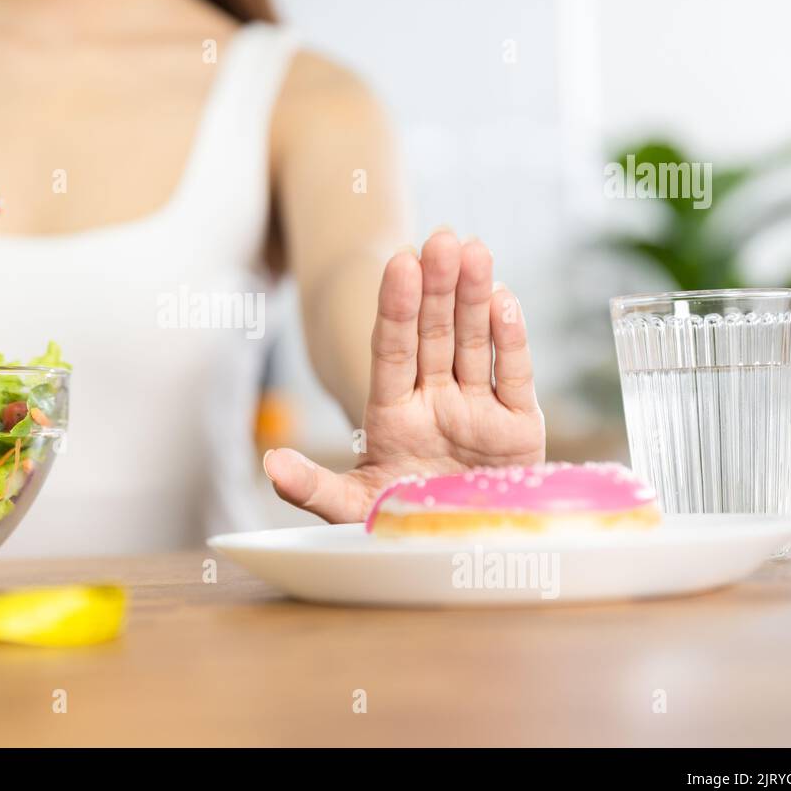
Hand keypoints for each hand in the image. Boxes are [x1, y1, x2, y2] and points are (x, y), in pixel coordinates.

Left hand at [263, 229, 545, 522]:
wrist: (464, 553)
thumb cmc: (403, 526)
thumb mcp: (354, 510)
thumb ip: (314, 488)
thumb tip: (271, 463)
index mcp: (392, 416)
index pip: (392, 351)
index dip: (396, 308)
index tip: (399, 262)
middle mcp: (435, 403)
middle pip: (434, 337)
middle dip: (437, 287)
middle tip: (440, 237)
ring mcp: (478, 411)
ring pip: (473, 345)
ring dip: (474, 298)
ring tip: (474, 248)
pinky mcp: (519, 429)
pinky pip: (513, 378)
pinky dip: (510, 342)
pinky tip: (505, 300)